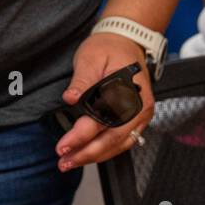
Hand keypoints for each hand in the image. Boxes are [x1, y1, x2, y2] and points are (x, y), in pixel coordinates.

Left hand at [56, 33, 153, 170]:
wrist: (127, 42)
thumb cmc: (109, 48)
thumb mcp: (91, 58)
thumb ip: (82, 79)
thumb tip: (71, 97)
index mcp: (129, 92)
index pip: (103, 121)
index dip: (82, 136)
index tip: (63, 146)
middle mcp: (140, 107)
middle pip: (114, 139)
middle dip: (88, 153)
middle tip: (64, 162)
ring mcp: (141, 114)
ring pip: (120, 144)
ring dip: (96, 156)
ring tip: (72, 162)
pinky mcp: (137, 118)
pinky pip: (124, 140)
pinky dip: (106, 150)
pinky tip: (90, 154)